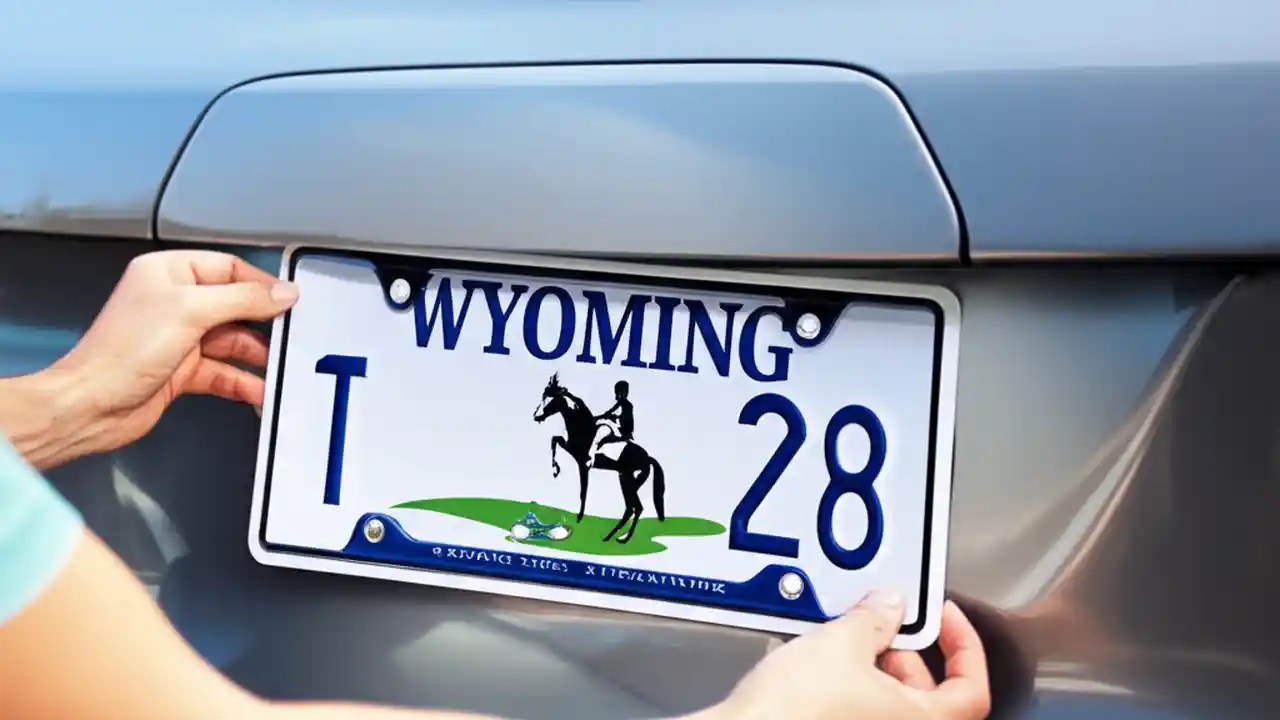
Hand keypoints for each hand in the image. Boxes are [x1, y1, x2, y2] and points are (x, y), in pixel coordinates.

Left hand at [13, 250, 297, 465]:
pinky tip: (258, 391)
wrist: (91, 405)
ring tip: (280, 366)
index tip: (289, 299)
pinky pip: (223, 372)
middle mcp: (174, 303)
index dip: (260, 283)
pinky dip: (243, 382)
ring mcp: (179, 338)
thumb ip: (243, 299)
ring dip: (257, 357)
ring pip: (232, 342)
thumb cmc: (121, 352)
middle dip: (263, 322)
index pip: (228, 268)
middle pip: (235, 306)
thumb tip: (282, 292)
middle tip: (291, 333)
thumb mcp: (191, 310)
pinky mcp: (182, 371)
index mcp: (168, 273)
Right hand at [690, 594, 990, 719]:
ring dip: (875, 668)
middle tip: (883, 620)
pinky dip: (851, 687)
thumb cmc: (794, 708)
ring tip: (845, 636)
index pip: (970, 690)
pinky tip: (822, 663)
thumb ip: (876, 619)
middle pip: (929, 697)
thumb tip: (890, 606)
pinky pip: (859, 713)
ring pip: (890, 705)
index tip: (941, 617)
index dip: (964, 646)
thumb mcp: (842, 642)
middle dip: (906, 652)